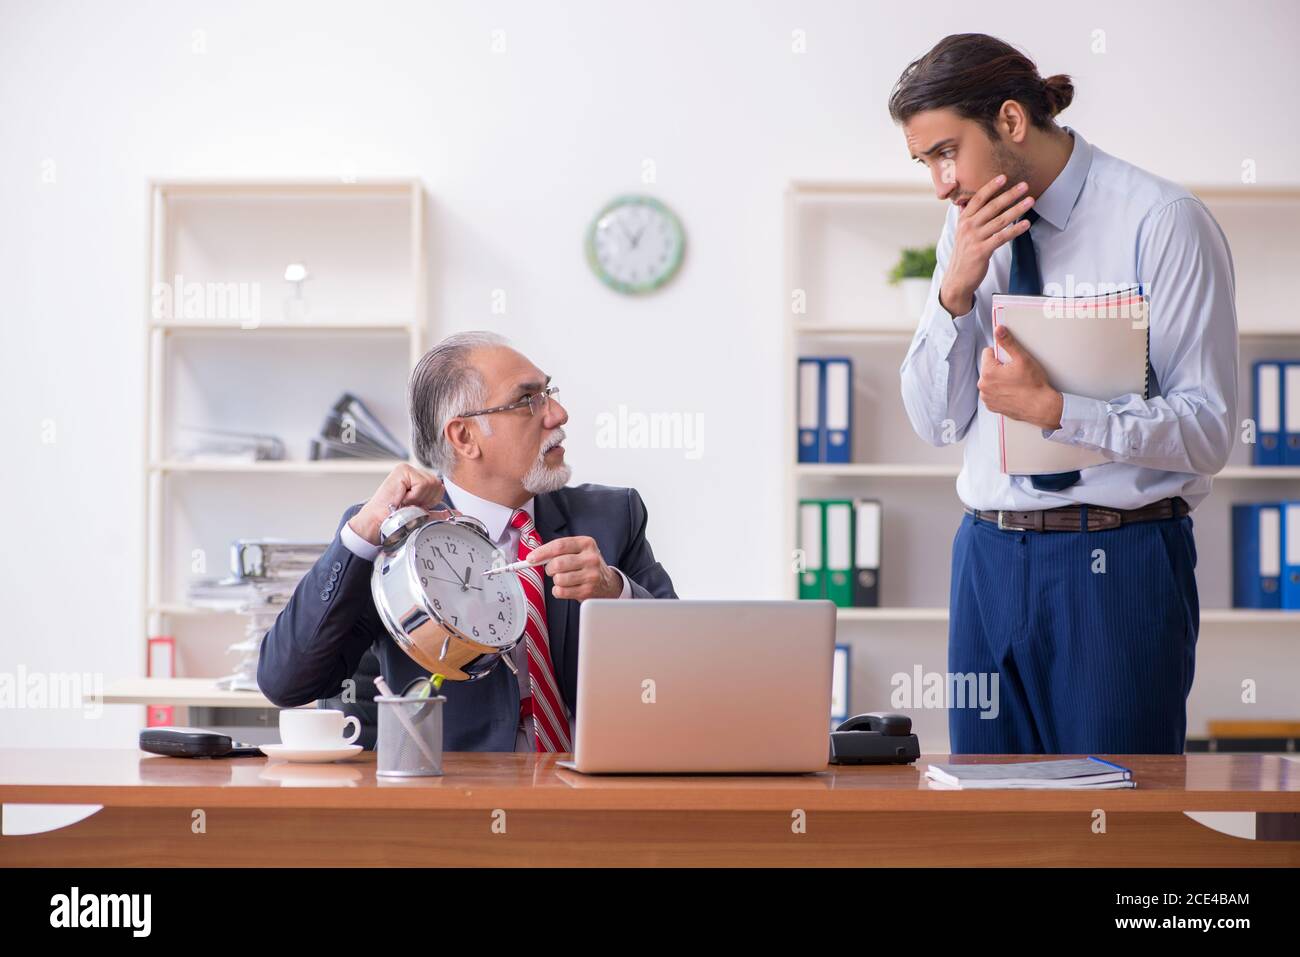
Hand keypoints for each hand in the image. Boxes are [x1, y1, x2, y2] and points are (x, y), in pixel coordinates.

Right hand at [348, 464, 446, 544]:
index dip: (430, 501)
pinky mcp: (403, 470)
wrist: (380, 522)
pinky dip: (414, 495)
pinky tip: (402, 497)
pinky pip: (422, 484)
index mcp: (418, 480)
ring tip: (405, 501)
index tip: (416, 506)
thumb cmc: (397, 518)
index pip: (439, 487)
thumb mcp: (423, 515)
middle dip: (426, 500)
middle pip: (437, 484)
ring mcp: (407, 469)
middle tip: (410, 505)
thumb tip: (457, 513)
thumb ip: (439, 512)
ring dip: (419, 498)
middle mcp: (414, 472)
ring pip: (431, 483)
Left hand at [526, 536, 621, 600]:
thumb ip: (559, 551)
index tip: (531, 558)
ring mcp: (591, 575)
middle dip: (550, 568)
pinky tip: (566, 587)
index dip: (542, 552)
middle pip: (558, 563)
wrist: (607, 583)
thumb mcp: (578, 550)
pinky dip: (558, 591)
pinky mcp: (588, 591)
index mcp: (586, 543)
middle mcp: (591, 558)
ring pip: (559, 579)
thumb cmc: (586, 564)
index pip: (559, 546)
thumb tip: (534, 557)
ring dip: (556, 580)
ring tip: (564, 579)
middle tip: (552, 570)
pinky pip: (561, 591)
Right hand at [939, 174, 1036, 316]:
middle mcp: (968, 227)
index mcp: (963, 220)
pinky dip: (1015, 230)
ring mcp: (975, 239)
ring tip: (1030, 201)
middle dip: (1009, 195)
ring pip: (1000, 221)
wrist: (957, 278)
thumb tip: (965, 202)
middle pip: (992, 207)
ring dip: (1017, 209)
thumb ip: (965, 217)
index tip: (1003, 177)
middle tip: (1024, 185)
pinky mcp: (982, 251)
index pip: (978, 199)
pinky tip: (1026, 224)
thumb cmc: (963, 254)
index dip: (991, 187)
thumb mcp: (961, 233)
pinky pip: (1002, 238)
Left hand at [978, 325, 1063, 430]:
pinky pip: (993, 393)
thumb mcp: (1022, 358)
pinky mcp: (992, 406)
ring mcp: (987, 398)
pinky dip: (1000, 391)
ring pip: (991, 380)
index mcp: (988, 372)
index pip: (988, 353)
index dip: (1001, 354)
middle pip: (989, 367)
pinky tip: (1013, 391)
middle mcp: (983, 386)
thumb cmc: (1033, 385)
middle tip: (1015, 372)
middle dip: (1000, 367)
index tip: (1011, 361)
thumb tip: (998, 330)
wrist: (1041, 407)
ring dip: (999, 380)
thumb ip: (1008, 342)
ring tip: (1015, 382)